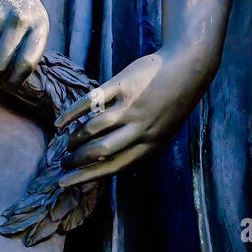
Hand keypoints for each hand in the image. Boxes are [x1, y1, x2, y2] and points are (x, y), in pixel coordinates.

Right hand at [55, 48, 213, 186]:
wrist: (188, 69)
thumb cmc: (172, 103)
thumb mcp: (162, 131)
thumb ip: (139, 146)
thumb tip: (106, 161)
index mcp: (150, 144)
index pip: (113, 167)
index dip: (86, 177)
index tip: (65, 182)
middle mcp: (140, 128)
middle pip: (101, 150)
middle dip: (77, 159)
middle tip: (64, 161)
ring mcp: (131, 106)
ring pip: (94, 127)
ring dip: (76, 137)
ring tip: (67, 142)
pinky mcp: (123, 85)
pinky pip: (91, 102)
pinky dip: (73, 112)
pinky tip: (62, 121)